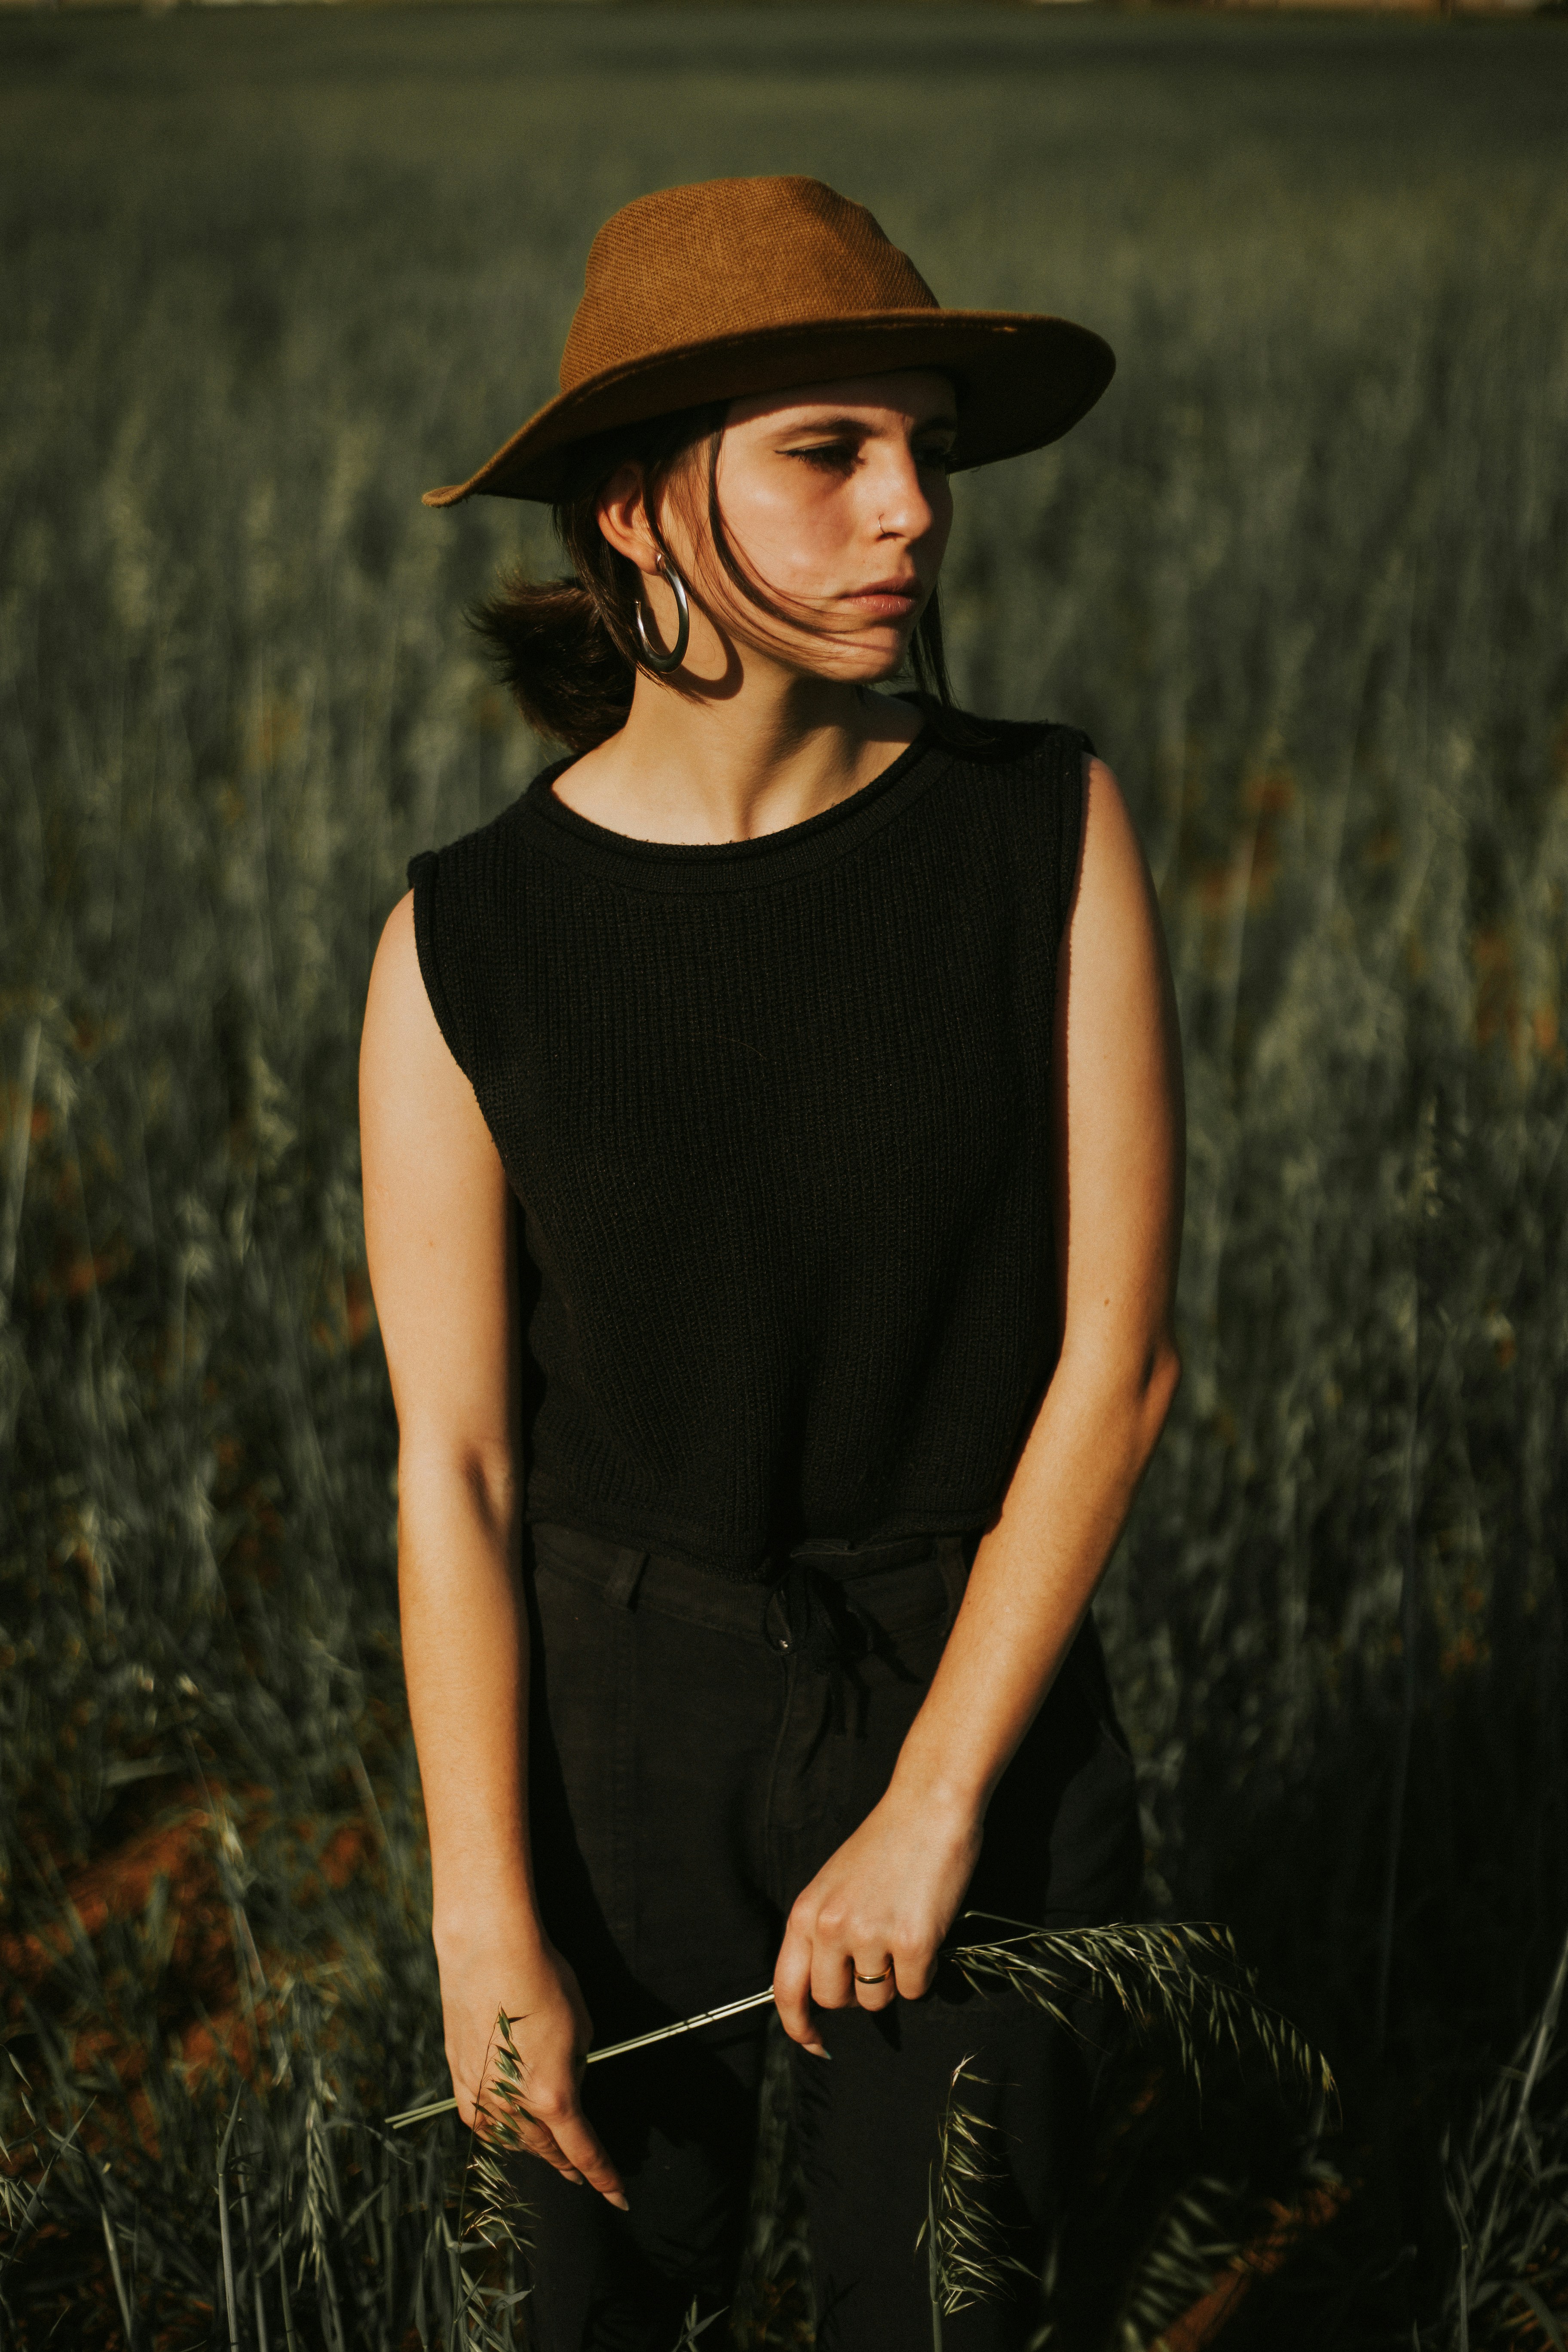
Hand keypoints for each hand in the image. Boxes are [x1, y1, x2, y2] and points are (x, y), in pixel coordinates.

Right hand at [434, 1908, 627, 2209]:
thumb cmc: (543, 1981)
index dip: (604, 2178)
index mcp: (555, 2097)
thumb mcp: (581, 2029)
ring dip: (533, 2147)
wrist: (488, 1951)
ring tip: (546, 2152)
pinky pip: (481, 2121)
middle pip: (547, 2151)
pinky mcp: (459, 2079)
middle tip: (581, 2175)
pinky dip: (498, 2129)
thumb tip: (565, 2087)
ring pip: (512, 2140)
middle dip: (568, 2164)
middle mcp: (515, 2106)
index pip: (585, 2153)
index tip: (619, 2197)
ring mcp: (482, 2096)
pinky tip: (503, 2131)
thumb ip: (575, 2070)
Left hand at [772, 1784, 981, 2052]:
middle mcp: (830, 1928)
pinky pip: (916, 1988)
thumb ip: (822, 1931)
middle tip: (878, 1961)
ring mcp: (870, 1936)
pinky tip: (927, 1932)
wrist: (929, 1806)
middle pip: (834, 2000)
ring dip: (893, 1981)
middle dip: (856, 1993)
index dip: (797, 2025)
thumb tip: (827, 1987)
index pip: (786, 1988)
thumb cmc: (886, 1843)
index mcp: (805, 1913)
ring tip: (903, 1934)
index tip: (813, 2042)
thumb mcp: (834, 1884)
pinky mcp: (912, 1942)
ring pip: (877, 2000)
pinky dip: (925, 1971)